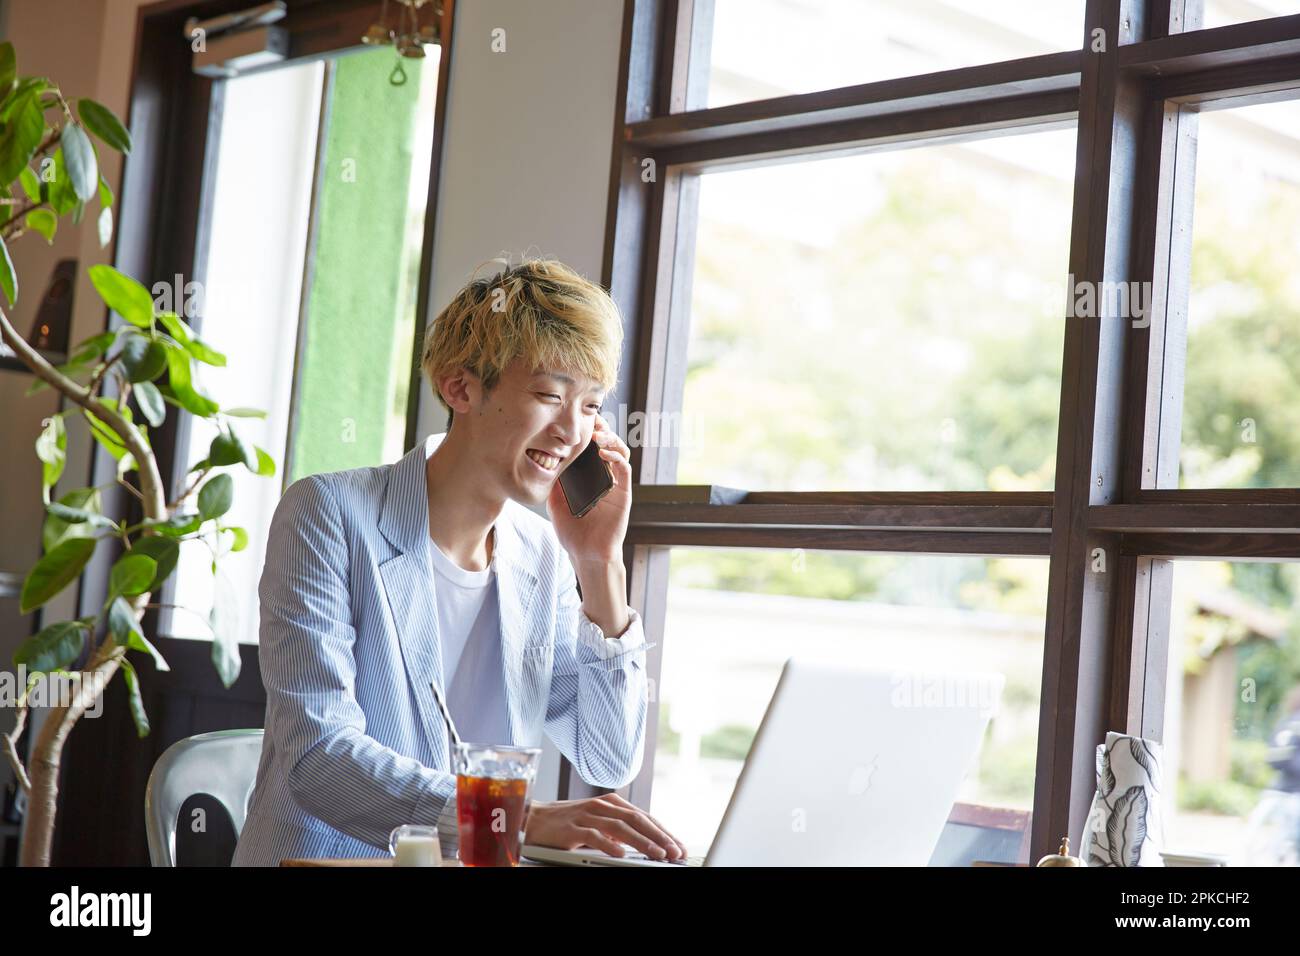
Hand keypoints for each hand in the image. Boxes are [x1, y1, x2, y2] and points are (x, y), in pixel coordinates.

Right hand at [525, 794, 688, 860]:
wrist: (533, 820)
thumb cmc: (568, 823)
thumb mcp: (598, 824)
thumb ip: (620, 830)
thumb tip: (648, 844)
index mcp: (612, 803)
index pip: (644, 817)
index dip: (664, 831)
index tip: (679, 846)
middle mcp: (602, 806)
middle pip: (637, 820)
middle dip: (659, 836)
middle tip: (675, 852)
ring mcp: (586, 815)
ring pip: (620, 827)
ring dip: (642, 842)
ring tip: (657, 854)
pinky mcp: (571, 828)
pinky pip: (593, 836)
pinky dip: (608, 844)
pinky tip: (621, 854)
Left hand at [545, 414, 631, 564]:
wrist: (585, 554)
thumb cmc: (572, 530)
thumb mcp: (555, 500)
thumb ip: (553, 481)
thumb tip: (543, 460)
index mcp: (589, 475)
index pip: (592, 446)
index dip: (588, 430)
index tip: (577, 418)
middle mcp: (604, 476)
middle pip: (608, 443)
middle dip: (601, 428)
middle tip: (590, 419)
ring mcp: (615, 483)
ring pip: (620, 451)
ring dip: (610, 439)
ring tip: (597, 435)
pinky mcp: (623, 493)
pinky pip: (624, 469)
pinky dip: (615, 457)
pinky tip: (603, 453)